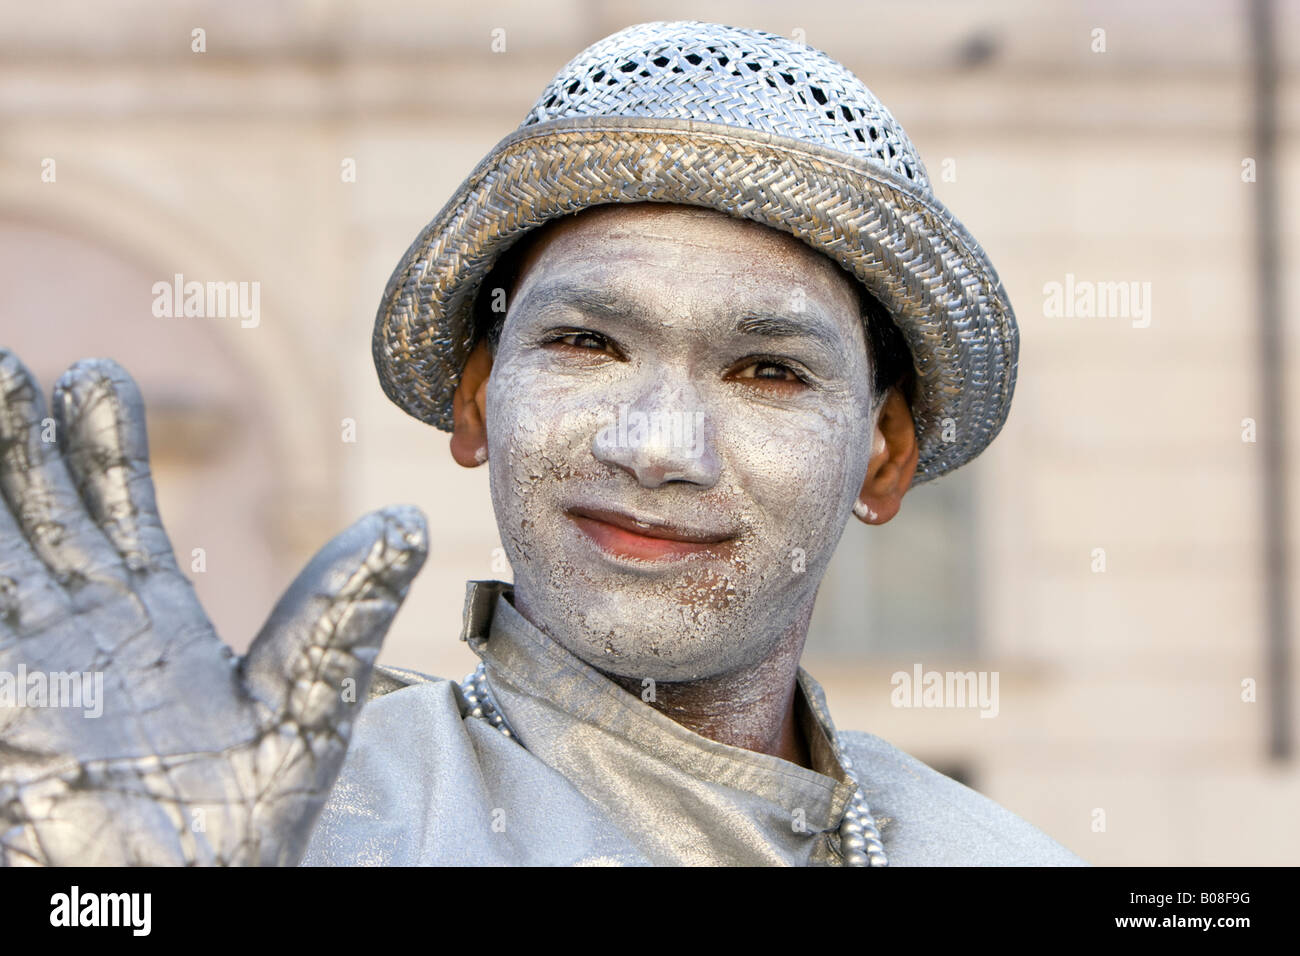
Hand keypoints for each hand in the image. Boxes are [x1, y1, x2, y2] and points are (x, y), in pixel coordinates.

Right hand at [0, 350, 426, 864]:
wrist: (195, 895)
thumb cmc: (252, 819)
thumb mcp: (307, 699)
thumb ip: (344, 608)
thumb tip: (411, 518)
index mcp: (152, 619)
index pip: (116, 510)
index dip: (100, 446)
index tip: (94, 375)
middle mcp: (83, 629)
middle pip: (41, 512)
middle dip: (19, 442)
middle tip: (9, 367)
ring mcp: (34, 664)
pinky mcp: (3, 710)